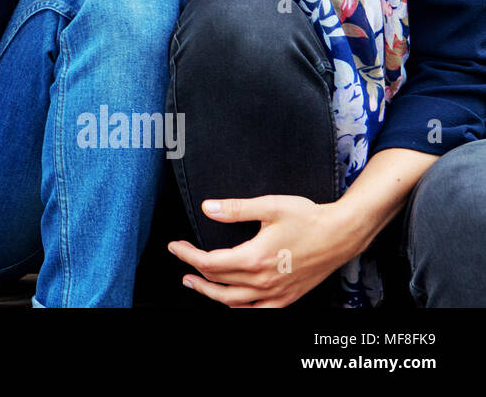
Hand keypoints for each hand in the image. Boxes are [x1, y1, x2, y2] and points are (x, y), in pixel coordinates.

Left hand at [167, 195, 359, 306]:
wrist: (342, 234)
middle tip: (182, 262)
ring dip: (210, 294)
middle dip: (195, 272)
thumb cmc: (309, 218)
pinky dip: (238, 309)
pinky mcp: (287, 298)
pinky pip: (257, 311)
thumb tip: (208, 208)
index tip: (176, 246)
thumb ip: (236, 208)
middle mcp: (263, 281)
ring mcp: (276, 293)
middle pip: (217, 283)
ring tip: (196, 284)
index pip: (209, 263)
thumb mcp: (270, 206)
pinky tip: (231, 302)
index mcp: (255, 258)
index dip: (187, 255)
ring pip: (233, 302)